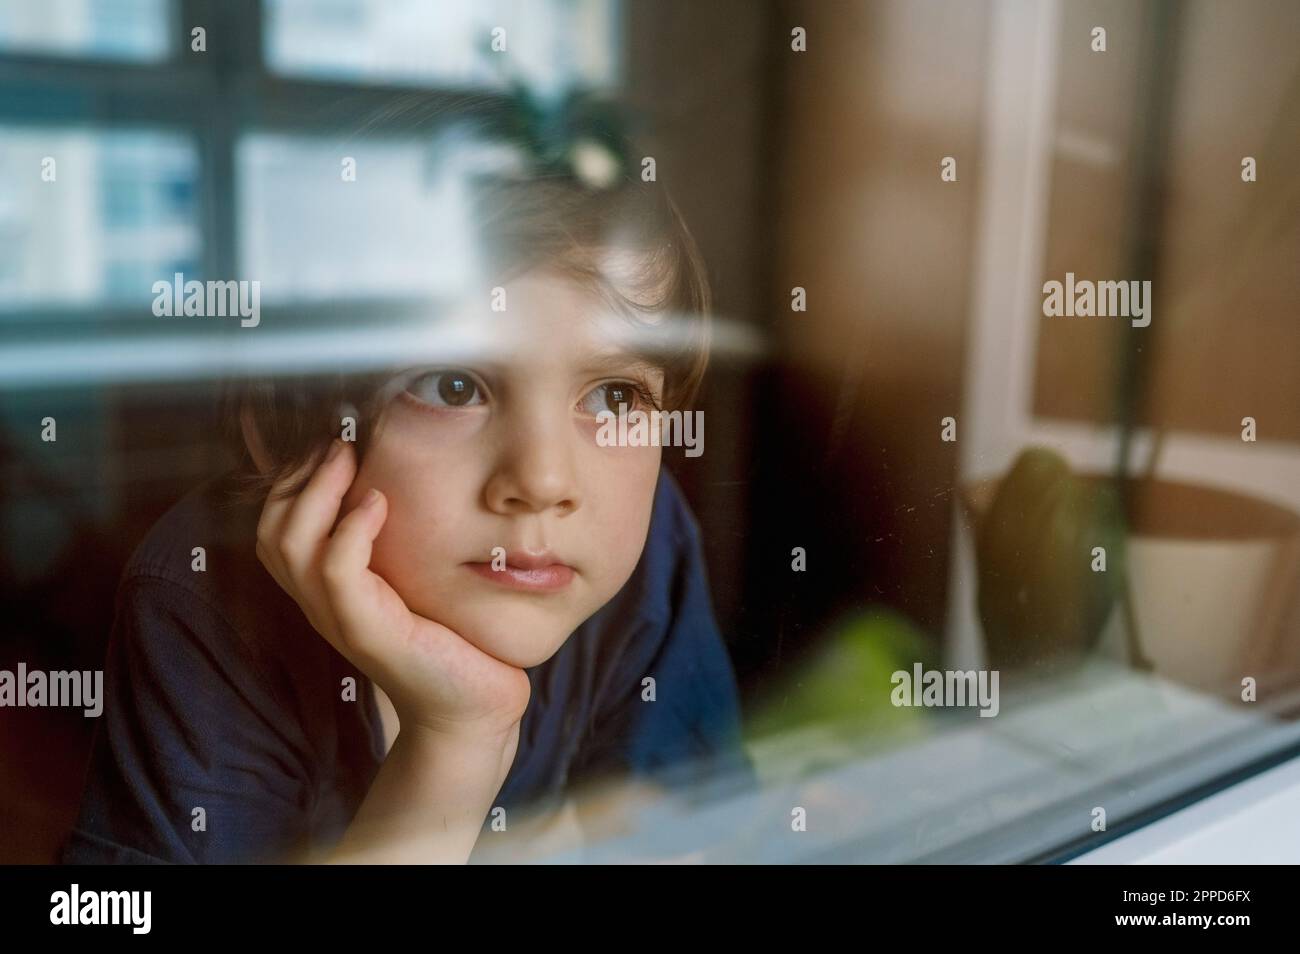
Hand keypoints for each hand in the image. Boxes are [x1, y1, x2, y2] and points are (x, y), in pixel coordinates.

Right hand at [255, 439, 532, 739]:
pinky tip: (378, 503)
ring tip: (348, 458)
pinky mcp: (367, 631)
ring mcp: (339, 618)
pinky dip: (350, 528)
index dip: (293, 479)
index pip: (276, 525)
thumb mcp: (416, 578)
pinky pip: (337, 570)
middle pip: (270, 530)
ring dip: (318, 491)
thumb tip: (402, 478)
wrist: (474, 706)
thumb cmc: (452, 638)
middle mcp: (321, 603)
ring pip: (290, 545)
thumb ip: (397, 539)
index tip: (331, 441)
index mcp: (326, 589)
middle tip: (337, 441)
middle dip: (298, 476)